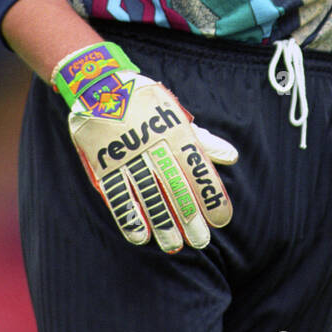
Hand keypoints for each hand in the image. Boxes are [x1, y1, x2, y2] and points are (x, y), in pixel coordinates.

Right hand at [52, 42, 236, 251]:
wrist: (100, 87)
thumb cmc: (145, 103)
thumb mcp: (175, 114)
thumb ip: (202, 140)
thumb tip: (231, 157)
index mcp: (173, 129)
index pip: (197, 166)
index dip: (210, 194)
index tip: (222, 218)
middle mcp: (151, 142)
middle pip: (174, 184)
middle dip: (190, 216)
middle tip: (201, 240)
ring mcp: (126, 153)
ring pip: (147, 193)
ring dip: (162, 222)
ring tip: (174, 244)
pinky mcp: (103, 162)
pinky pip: (117, 193)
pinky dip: (129, 216)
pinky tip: (141, 235)